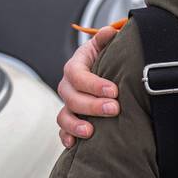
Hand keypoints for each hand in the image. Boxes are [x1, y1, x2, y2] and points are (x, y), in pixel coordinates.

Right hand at [57, 24, 121, 147]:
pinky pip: (63, 130)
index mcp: (75, 66)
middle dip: (92, 105)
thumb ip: (106, 39)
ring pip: (64, 116)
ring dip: (75, 124)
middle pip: (72, 97)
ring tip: (91, 131)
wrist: (101, 71)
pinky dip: (66, 137)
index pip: (77, 75)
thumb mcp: (104, 46)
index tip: (113, 91)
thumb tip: (109, 32)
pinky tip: (74, 145)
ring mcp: (67, 104)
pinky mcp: (71, 118)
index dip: (93, 84)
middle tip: (114, 109)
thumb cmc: (103, 58)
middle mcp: (68, 86)